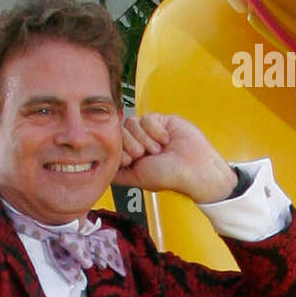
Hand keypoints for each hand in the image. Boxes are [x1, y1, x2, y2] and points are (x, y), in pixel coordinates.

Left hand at [112, 113, 237, 203]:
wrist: (194, 168)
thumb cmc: (168, 176)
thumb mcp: (136, 178)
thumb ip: (117, 173)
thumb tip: (100, 168)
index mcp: (131, 155)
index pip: (113, 143)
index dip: (122, 151)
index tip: (134, 161)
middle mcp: (138, 142)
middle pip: (120, 131)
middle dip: (134, 145)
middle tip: (149, 155)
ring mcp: (148, 130)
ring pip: (131, 123)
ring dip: (146, 139)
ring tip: (159, 149)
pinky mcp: (160, 120)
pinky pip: (147, 118)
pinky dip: (156, 131)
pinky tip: (166, 139)